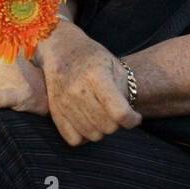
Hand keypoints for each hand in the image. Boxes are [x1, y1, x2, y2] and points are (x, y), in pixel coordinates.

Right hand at [35, 21, 139, 144]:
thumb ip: (124, 90)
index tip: (135, 117)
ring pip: (93, 135)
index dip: (132, 120)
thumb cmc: (93, 57)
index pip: (119, 112)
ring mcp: (64, 102)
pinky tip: (89, 123)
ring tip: (103, 115)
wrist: (61, 49)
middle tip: (117, 112)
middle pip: (108, 126)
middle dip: (118, 124)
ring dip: (103, 130)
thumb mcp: (115, 65)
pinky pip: (74, 139)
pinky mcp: (55, 112)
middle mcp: (77, 90)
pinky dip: (85, 136)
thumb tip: (127, 117)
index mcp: (96, 76)